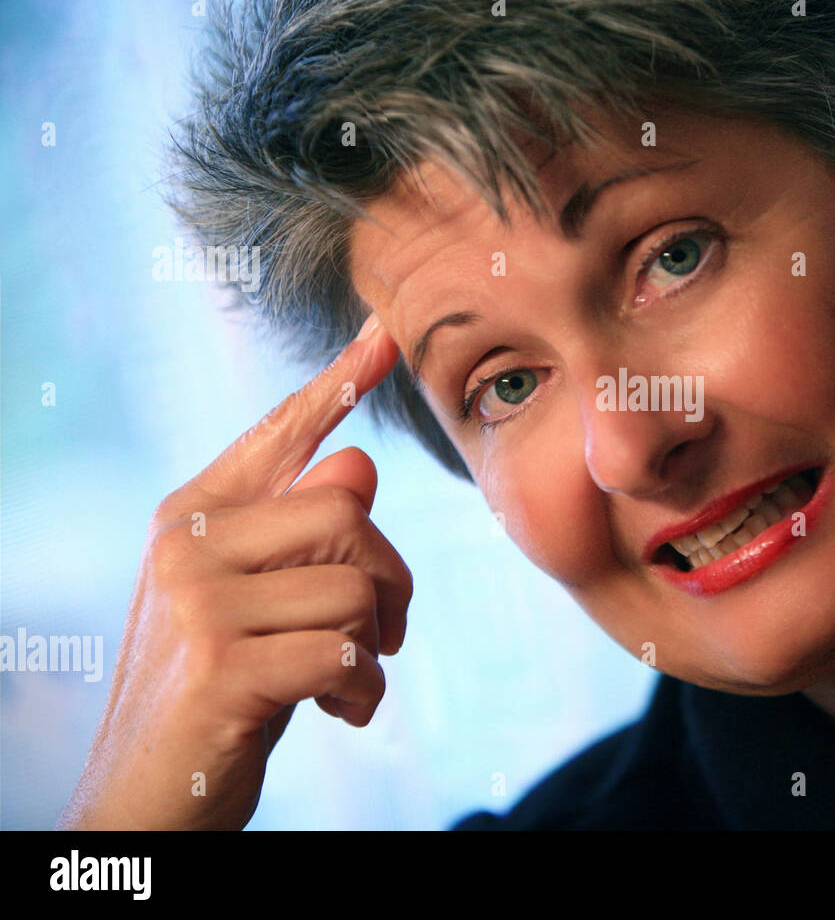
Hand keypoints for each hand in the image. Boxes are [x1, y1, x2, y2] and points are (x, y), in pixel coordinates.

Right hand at [56, 314, 409, 829]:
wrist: (146, 798)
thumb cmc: (217, 692)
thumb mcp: (260, 604)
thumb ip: (298, 537)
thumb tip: (358, 465)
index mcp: (196, 516)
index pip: (279, 434)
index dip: (337, 383)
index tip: (385, 334)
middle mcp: (188, 544)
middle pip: (346, 512)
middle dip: (390, 582)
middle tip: (384, 635)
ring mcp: (198, 603)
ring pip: (355, 586)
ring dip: (375, 648)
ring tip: (346, 683)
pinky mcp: (219, 668)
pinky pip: (344, 654)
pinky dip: (364, 692)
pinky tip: (339, 713)